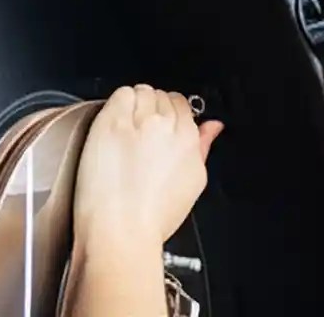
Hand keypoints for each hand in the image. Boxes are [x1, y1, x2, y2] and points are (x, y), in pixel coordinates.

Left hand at [74, 85, 224, 246]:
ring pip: (140, 91)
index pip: (182, 104)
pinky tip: (114, 125)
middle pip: (161, 95)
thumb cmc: (153, 217)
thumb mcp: (192, 182)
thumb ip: (202, 147)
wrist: (121, 231)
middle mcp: (165, 127)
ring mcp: (137, 123)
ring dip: (134, 104)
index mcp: (188, 140)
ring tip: (126, 131)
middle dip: (152, 108)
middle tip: (140, 132)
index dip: (169, 113)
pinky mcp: (110, 123)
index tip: (159, 125)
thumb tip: (213, 127)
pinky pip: (119, 95)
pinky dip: (117, 104)